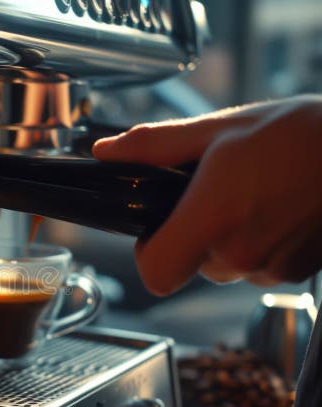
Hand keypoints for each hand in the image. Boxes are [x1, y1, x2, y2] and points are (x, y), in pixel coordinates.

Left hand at [92, 95, 321, 295]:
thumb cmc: (302, 134)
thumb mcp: (220, 129)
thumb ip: (155, 146)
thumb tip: (106, 151)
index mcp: (214, 220)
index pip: (154, 273)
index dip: (148, 251)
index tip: (157, 224)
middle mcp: (242, 256)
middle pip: (189, 264)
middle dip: (193, 232)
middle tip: (218, 190)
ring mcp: (272, 270)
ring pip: (224, 265)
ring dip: (228, 237)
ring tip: (254, 193)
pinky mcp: (297, 274)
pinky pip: (257, 267)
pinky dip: (259, 242)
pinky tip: (277, 207)